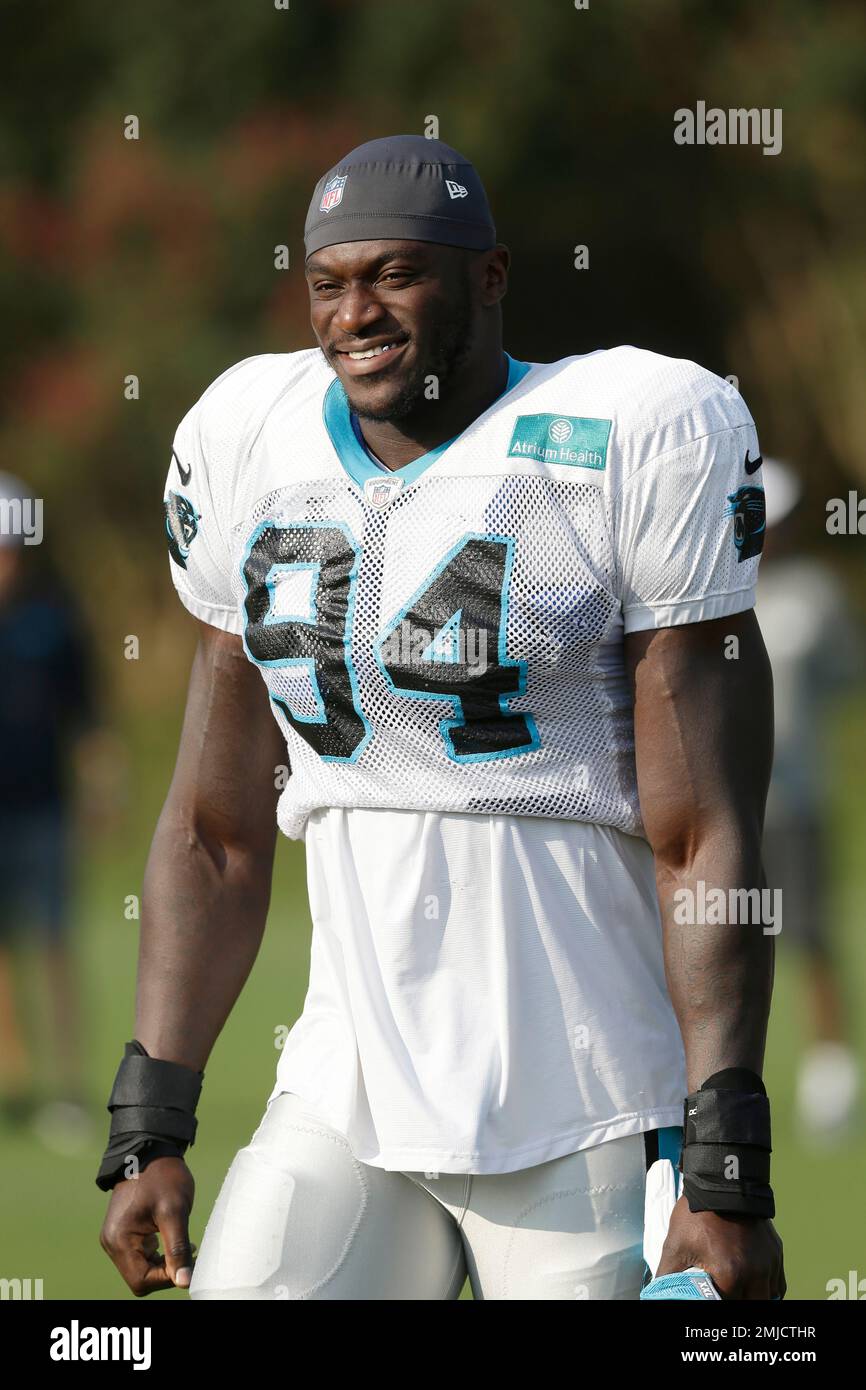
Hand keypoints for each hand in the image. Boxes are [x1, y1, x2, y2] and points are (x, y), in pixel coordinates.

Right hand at [100, 1156, 195, 1295]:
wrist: (150, 1149)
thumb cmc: (163, 1176)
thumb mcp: (175, 1211)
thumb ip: (177, 1249)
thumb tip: (184, 1282)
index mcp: (119, 1240)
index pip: (142, 1281)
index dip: (167, 1278)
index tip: (189, 1262)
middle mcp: (111, 1242)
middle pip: (139, 1278)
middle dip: (165, 1271)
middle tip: (188, 1253)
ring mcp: (114, 1237)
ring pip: (139, 1269)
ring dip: (162, 1264)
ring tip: (184, 1245)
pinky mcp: (121, 1232)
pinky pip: (138, 1256)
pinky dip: (156, 1255)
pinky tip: (171, 1239)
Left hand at [656, 1195, 784, 1298]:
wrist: (721, 1183)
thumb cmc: (697, 1215)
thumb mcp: (675, 1245)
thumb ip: (668, 1276)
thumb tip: (658, 1292)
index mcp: (730, 1275)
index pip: (728, 1308)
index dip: (718, 1306)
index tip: (711, 1300)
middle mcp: (755, 1273)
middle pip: (751, 1306)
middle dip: (737, 1304)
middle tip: (724, 1298)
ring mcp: (769, 1264)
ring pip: (767, 1299)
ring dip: (753, 1299)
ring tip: (738, 1295)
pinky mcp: (776, 1253)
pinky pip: (777, 1284)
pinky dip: (767, 1290)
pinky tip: (753, 1287)